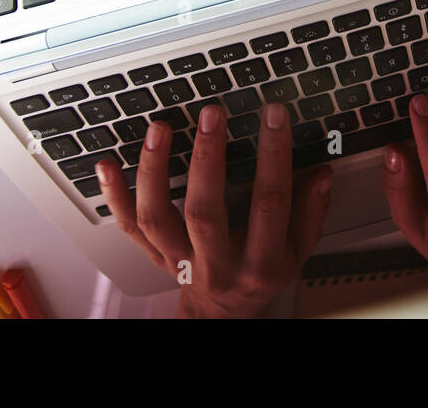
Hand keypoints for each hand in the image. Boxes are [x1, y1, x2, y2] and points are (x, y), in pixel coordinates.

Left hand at [97, 102, 332, 317]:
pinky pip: (127, 227)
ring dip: (155, 170)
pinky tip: (106, 164)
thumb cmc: (260, 274)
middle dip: (209, 159)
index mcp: (259, 262)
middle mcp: (216, 264)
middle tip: (213, 114)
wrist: (222, 312)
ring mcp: (179, 260)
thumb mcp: (297, 252)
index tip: (274, 115)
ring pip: (157, 217)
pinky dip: (114, 195)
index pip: (270, 204)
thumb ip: (311, 213)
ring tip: (160, 129)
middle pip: (205, 212)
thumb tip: (321, 172)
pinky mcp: (153, 255)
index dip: (274, 156)